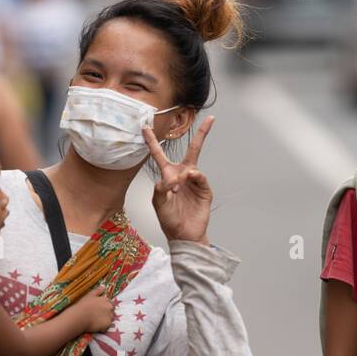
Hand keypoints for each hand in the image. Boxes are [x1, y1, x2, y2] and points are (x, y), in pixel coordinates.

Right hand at [74, 289, 115, 332]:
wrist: (80, 316)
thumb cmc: (84, 305)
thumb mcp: (90, 295)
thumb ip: (98, 290)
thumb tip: (104, 287)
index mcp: (107, 300)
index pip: (110, 304)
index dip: (105, 308)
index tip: (99, 310)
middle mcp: (110, 308)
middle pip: (111, 312)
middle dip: (106, 314)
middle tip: (97, 317)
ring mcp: (110, 317)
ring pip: (110, 320)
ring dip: (105, 321)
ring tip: (96, 322)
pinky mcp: (107, 325)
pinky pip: (107, 327)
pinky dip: (103, 328)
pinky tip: (95, 326)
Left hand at [143, 116, 214, 243]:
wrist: (184, 235)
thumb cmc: (169, 219)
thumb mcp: (159, 203)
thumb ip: (161, 189)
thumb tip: (174, 178)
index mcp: (168, 175)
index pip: (159, 154)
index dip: (152, 140)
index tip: (145, 126)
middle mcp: (183, 175)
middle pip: (193, 149)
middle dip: (201, 134)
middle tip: (210, 120)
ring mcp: (195, 181)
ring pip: (194, 165)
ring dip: (184, 175)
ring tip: (177, 189)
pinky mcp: (204, 190)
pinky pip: (200, 177)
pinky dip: (195, 177)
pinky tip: (189, 181)